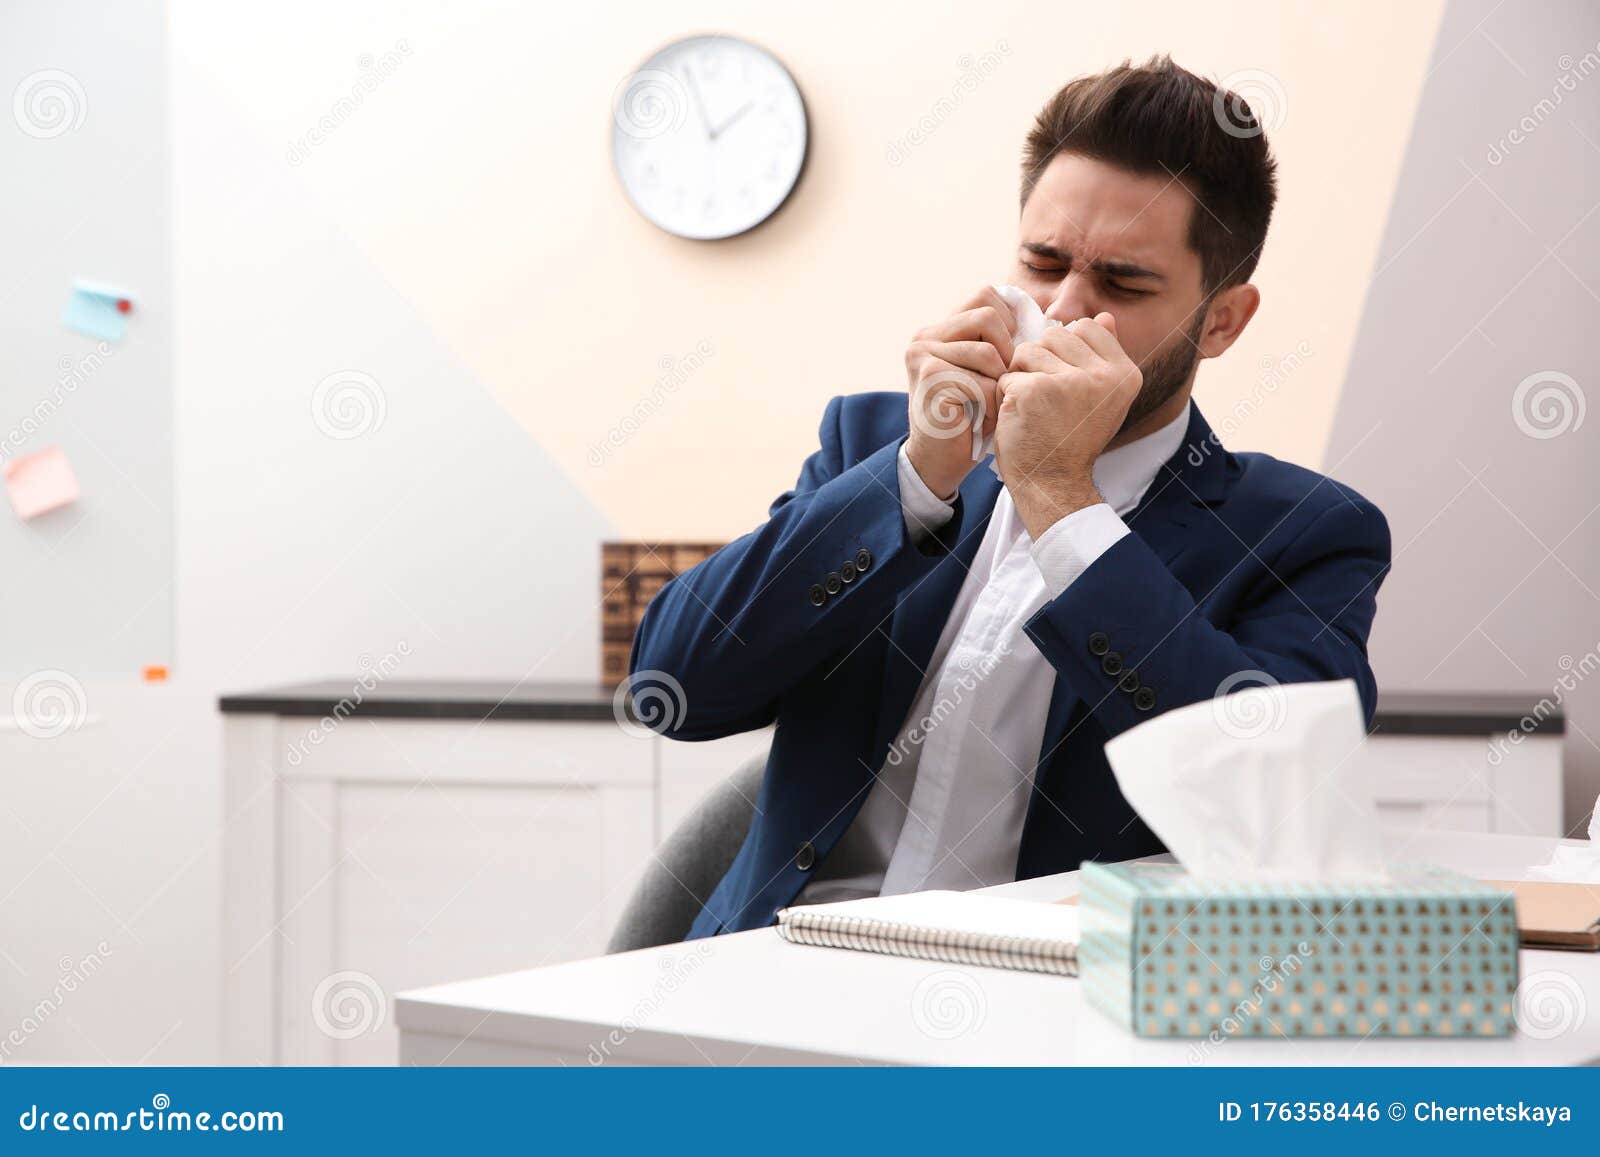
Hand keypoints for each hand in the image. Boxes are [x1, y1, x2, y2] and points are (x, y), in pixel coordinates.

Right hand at [903, 287, 1016, 499]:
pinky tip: (983, 420)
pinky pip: (982, 382)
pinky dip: (991, 405)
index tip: (1011, 355)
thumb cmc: (972, 417)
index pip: (986, 295)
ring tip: (992, 405)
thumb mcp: (988, 372)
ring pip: (988, 352)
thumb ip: (1003, 342)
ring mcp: (923, 355)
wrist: (939, 462)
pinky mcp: (930, 379)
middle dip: (1007, 351)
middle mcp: (925, 336)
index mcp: (940, 329)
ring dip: (1000, 384)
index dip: (1009, 322)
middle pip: (988, 316)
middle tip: (1004, 382)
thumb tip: (1059, 321)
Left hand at [993, 312, 1141, 537]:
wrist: (1053, 483)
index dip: (1066, 350)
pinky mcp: (1035, 390)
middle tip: (1046, 400)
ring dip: (1021, 375)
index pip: (1087, 327)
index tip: (1066, 385)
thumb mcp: (1102, 398)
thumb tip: (1105, 316)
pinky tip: (1019, 417)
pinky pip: (1008, 374)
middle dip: (1041, 362)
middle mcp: (1103, 376)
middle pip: (1054, 335)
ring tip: (1033, 407)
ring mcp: (1069, 382)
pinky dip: (1006, 394)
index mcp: (1125, 374)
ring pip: (1028, 351)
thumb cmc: (1072, 440)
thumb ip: (1103, 355)